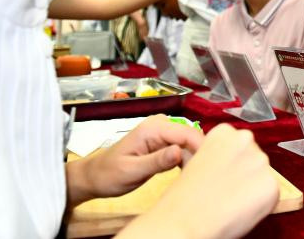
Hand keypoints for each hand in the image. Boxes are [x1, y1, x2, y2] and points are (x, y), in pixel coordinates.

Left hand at [69, 114, 202, 205]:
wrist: (94, 177)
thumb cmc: (109, 174)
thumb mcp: (132, 171)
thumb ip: (156, 161)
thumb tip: (180, 152)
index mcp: (153, 128)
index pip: (187, 133)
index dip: (201, 148)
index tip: (209, 169)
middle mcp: (161, 125)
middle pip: (191, 137)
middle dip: (199, 155)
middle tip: (199, 178)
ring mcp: (163, 133)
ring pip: (189, 144)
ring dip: (193, 159)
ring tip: (193, 178)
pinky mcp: (164, 143)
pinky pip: (183, 149)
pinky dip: (186, 161)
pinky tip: (185, 174)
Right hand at [124, 124, 278, 238]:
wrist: (183, 221)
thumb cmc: (184, 198)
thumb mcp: (197, 162)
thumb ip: (220, 157)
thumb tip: (234, 165)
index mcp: (224, 132)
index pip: (240, 146)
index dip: (233, 165)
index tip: (222, 176)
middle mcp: (245, 140)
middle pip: (254, 158)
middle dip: (246, 175)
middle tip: (228, 192)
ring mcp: (261, 161)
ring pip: (263, 176)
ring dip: (253, 189)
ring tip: (230, 202)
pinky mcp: (272, 185)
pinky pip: (271, 196)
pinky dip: (261, 205)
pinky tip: (240, 210)